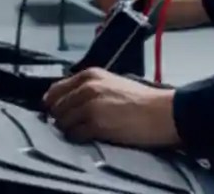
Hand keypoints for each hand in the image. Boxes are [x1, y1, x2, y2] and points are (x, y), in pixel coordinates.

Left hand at [43, 68, 179, 147]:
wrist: (161, 112)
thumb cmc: (141, 100)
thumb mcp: (112, 83)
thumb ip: (89, 88)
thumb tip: (68, 101)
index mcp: (90, 75)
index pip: (56, 89)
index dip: (53, 102)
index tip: (54, 111)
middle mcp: (87, 88)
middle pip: (56, 107)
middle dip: (60, 117)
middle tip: (72, 124)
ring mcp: (90, 106)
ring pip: (62, 122)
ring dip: (69, 129)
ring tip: (83, 130)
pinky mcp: (95, 124)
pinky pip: (74, 135)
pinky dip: (78, 138)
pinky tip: (89, 136)